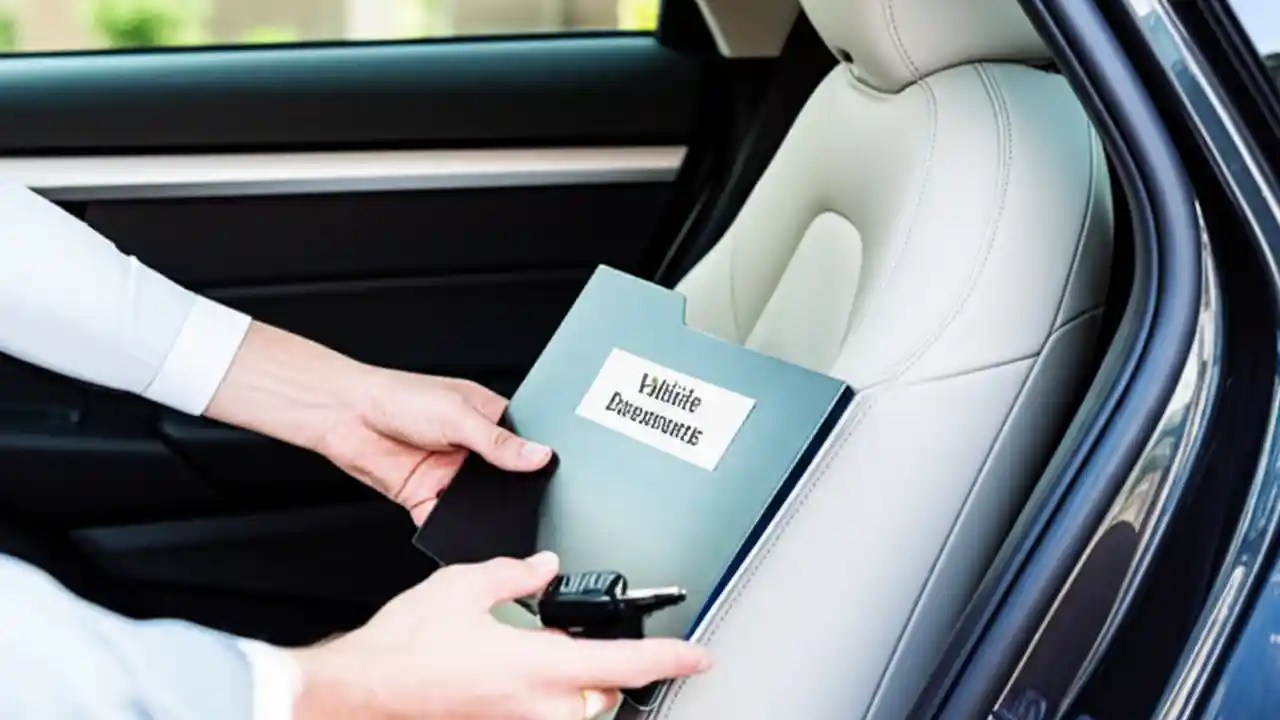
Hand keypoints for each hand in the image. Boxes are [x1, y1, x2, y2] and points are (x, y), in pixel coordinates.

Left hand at [206, 322, 551, 523]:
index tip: (551, 475)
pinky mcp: (425, 496)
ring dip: (482, 511)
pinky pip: (445, 519)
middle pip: (503, 478)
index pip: (522, 444)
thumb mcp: (458, 416)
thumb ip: (499, 442)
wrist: (346, 415)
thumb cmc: (398, 397)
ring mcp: (449, 474)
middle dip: (511, 491)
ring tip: (489, 514)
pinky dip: (450, 527)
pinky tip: (456, 526)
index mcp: (485, 418)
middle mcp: (470, 448)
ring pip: (478, 503)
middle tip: (523, 500)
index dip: (536, 460)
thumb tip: (540, 455)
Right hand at [289, 551, 710, 719]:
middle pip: (604, 695)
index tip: (698, 656)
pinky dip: (545, 699)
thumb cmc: (403, 650)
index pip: (626, 664)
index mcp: (538, 667)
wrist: (359, 695)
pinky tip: (513, 675)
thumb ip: (515, 575)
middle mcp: (537, 708)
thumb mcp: (464, 587)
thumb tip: (541, 568)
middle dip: (609, 669)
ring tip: (547, 657)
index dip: (671, 658)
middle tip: (593, 642)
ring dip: (575, 687)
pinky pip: (541, 718)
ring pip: (575, 712)